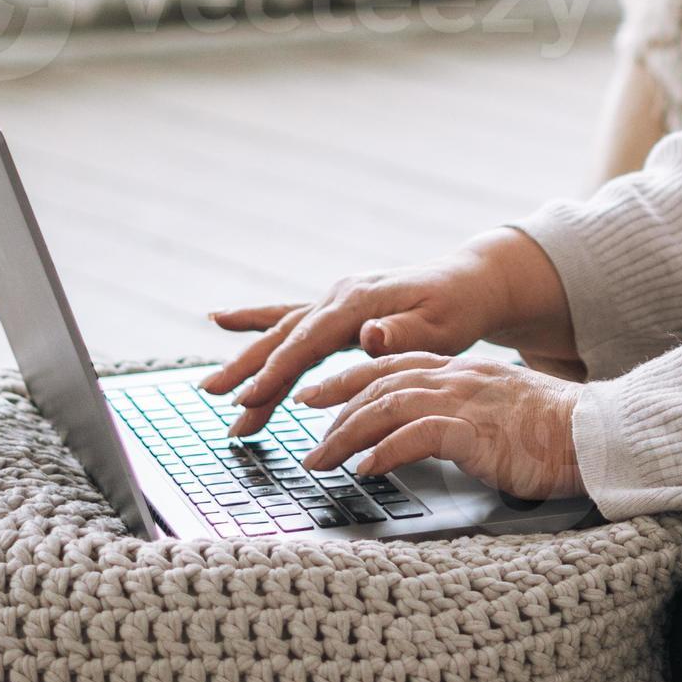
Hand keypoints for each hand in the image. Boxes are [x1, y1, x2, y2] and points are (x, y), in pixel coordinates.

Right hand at [199, 228, 577, 436]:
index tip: (249, 398)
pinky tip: (221, 319)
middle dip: (249, 370)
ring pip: (282, 333)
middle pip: (285, 337)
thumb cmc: (459, 309)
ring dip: (248, 362)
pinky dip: (255, 321)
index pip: (309, 342)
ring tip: (212, 391)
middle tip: (217, 399)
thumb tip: (368, 335)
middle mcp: (340, 295)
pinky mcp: (336, 307)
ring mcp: (335, 299)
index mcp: (360, 301)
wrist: (469, 283)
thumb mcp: (444, 327)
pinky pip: (288, 316)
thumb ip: (403, 333)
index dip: (277, 371)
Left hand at [294, 351, 584, 500]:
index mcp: (463, 370)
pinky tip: (365, 470)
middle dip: (335, 412)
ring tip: (321, 463)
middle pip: (379, 385)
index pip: (392, 365)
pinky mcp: (475, 432)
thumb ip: (464, 412)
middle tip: (308, 441)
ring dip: (346, 436)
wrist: (597, 434)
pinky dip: (383, 452)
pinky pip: (415, 436)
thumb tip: (431, 433)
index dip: (348, 379)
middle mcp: (458, 378)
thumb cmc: (555, 432)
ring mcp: (465, 402)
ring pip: (386, 407)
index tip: (316, 395)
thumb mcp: (500, 409)